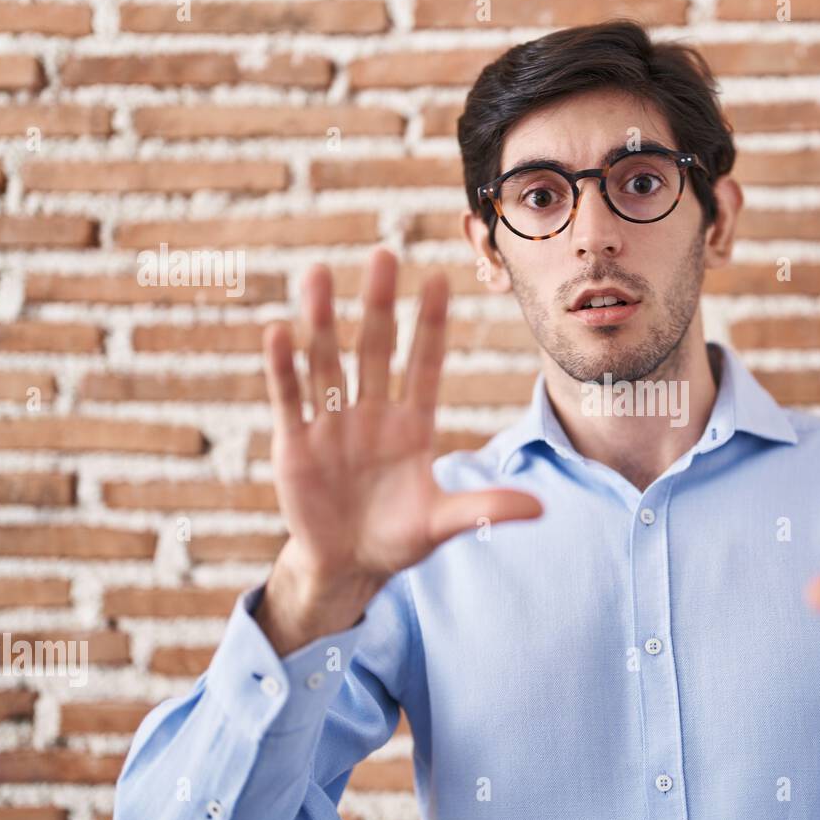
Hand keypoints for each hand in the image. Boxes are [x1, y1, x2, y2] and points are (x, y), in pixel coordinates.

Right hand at [259, 247, 542, 646]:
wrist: (348, 565)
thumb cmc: (400, 538)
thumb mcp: (442, 524)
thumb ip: (484, 508)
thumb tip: (540, 510)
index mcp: (412, 425)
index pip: (423, 364)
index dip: (430, 324)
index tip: (438, 278)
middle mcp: (372, 414)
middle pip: (375, 349)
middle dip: (377, 305)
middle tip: (382, 255)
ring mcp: (332, 425)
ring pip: (326, 362)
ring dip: (321, 322)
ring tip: (316, 273)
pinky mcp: (296, 444)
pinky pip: (290, 399)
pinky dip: (284, 369)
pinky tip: (278, 333)